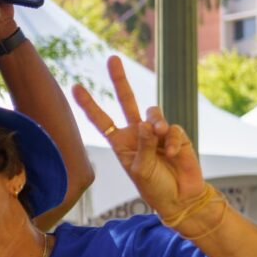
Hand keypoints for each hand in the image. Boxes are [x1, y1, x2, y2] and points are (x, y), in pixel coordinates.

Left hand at [71, 56, 205, 219]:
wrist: (181, 197)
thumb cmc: (155, 187)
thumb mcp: (140, 170)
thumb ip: (142, 146)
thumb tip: (146, 123)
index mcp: (120, 142)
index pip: (101, 120)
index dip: (89, 104)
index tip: (75, 86)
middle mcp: (136, 133)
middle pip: (126, 101)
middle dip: (120, 80)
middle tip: (112, 59)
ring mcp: (156, 132)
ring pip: (152, 111)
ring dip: (155, 123)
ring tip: (159, 136)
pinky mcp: (176, 134)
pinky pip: (172, 128)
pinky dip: (171, 140)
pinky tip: (172, 154)